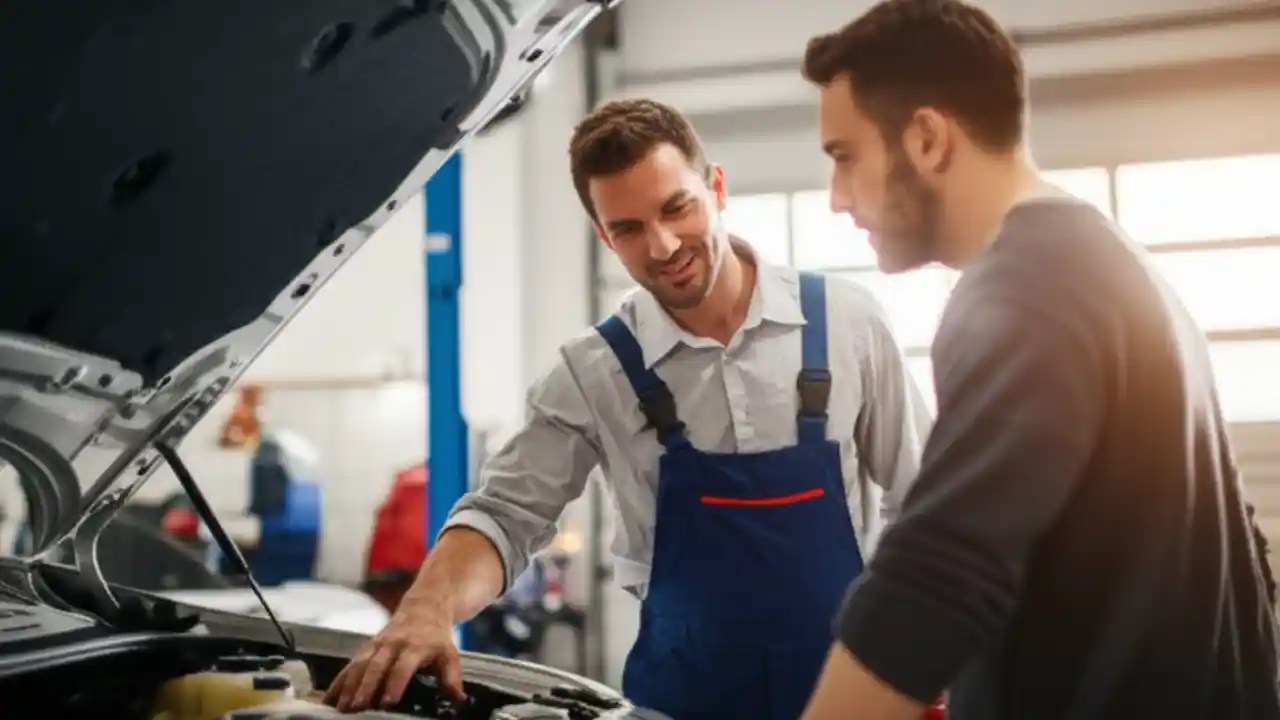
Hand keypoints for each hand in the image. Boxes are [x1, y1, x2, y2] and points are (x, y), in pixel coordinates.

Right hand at [323, 599, 465, 711]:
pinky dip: (338, 682)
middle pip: (376, 666)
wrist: (423, 607)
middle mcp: (392, 644)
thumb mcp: (449, 654)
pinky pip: (349, 665)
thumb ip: (451, 677)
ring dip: (348, 686)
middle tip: (356, 708)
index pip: (403, 666)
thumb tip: (458, 699)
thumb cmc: (436, 637)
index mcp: (415, 646)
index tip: (387, 702)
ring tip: (341, 707)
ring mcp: (376, 645)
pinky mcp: (365, 648)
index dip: (394, 683)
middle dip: (365, 687)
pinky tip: (329, 698)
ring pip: (359, 665)